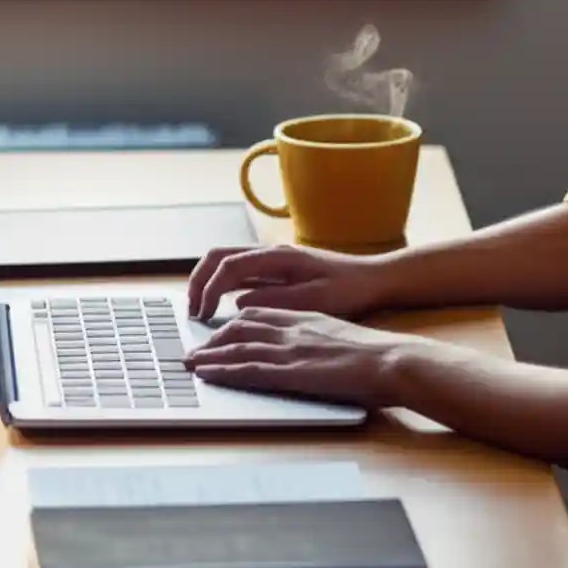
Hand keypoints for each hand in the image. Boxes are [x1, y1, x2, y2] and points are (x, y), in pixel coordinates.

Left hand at [184, 307, 455, 407]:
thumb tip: (312, 349)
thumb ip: (320, 338)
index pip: (258, 314)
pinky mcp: (293, 373)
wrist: (395, 360)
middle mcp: (292, 330)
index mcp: (306, 319)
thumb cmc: (379, 355)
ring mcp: (291, 350)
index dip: (234, 323)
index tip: (218, 331)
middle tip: (194, 349)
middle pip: (240, 329)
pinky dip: (223, 371)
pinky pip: (249, 370)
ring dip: (209, 356)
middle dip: (213, 340)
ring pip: (238, 348)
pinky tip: (207, 374)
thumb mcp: (343, 336)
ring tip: (188, 363)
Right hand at [187, 245, 397, 320]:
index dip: (209, 290)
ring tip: (200, 308)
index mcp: (278, 257)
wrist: (375, 278)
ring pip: (225, 260)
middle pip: (217, 256)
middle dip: (198, 281)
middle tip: (191, 310)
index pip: (227, 267)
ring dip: (207, 281)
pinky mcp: (277, 268)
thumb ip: (274, 300)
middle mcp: (271, 252)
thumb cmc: (350, 289)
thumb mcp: (314, 300)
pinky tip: (223, 306)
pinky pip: (239, 270)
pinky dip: (221, 284)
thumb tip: (237, 304)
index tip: (201, 314)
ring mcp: (272, 259)